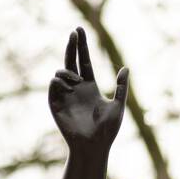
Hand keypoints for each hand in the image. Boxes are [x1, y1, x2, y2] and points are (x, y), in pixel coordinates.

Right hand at [48, 26, 128, 151]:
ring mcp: (65, 95)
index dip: (82, 46)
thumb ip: (121, 87)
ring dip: (68, 70)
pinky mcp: (56, 104)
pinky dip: (60, 81)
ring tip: (76, 79)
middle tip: (74, 32)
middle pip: (70, 61)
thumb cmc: (107, 132)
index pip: (84, 61)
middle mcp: (76, 88)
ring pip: (60, 72)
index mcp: (90, 87)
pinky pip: (53, 85)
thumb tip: (126, 68)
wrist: (93, 148)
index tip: (80, 30)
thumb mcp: (118, 107)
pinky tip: (70, 86)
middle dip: (72, 46)